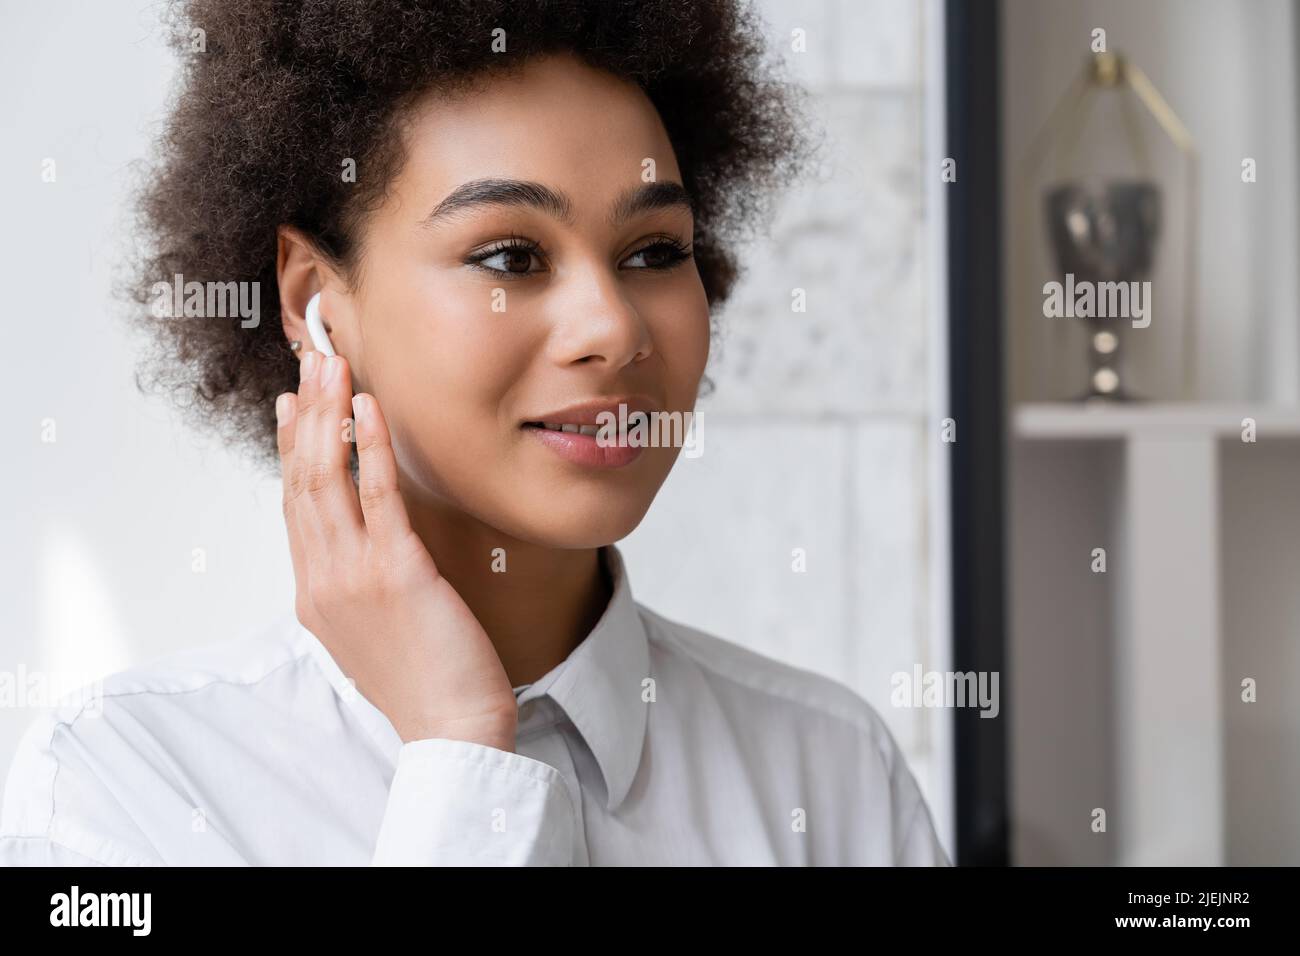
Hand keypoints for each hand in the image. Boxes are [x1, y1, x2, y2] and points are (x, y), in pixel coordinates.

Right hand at [276, 350, 517, 749]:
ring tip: (333, 365)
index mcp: (314, 592)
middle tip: (312, 360)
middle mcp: (321, 579)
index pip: (295, 504)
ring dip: (328, 414)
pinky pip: (378, 496)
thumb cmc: (425, 682)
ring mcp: (352, 575)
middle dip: (305, 414)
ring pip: (327, 478)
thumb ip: (361, 581)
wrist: (450, 730)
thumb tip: (372, 541)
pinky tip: (371, 408)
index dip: (291, 448)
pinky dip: (371, 447)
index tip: (292, 405)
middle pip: (302, 479)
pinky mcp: (395, 572)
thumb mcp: (376, 626)